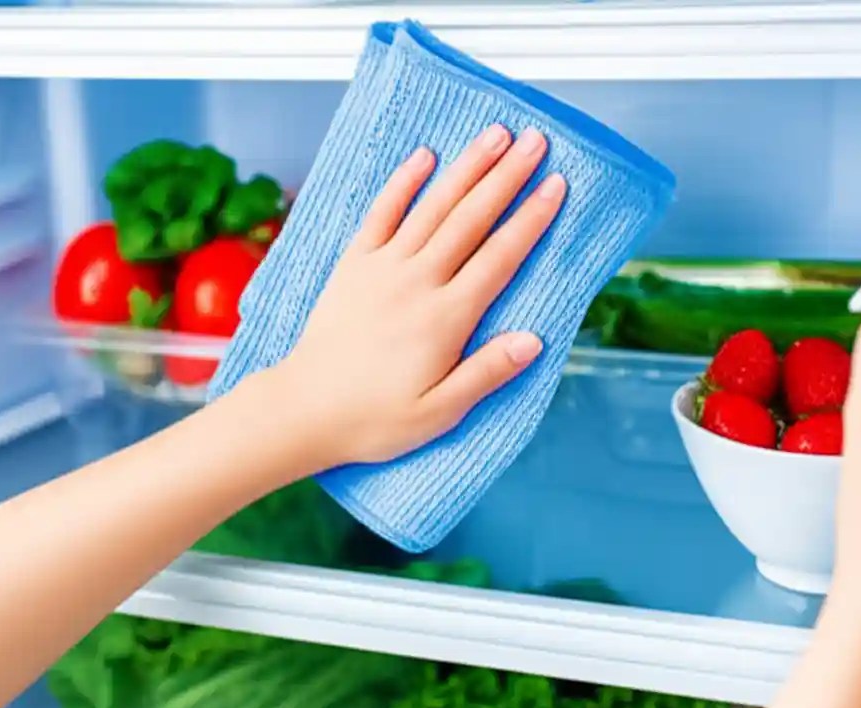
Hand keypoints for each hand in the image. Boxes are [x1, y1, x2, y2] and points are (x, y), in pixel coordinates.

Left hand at [265, 124, 565, 473]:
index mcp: (445, 319)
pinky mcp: (354, 264)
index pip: (499, 258)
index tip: (556, 185)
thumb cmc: (374, 419)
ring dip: (466, 168)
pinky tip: (424, 156)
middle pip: (471, 220)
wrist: (304, 410)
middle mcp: (417, 283)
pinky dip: (403, 182)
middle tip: (536, 141)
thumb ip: (487, 373)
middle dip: (507, 177)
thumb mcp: (440, 412)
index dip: (530, 219)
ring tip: (494, 134)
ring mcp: (383, 268)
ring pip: (433, 207)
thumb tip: (533, 340)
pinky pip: (381, 213)